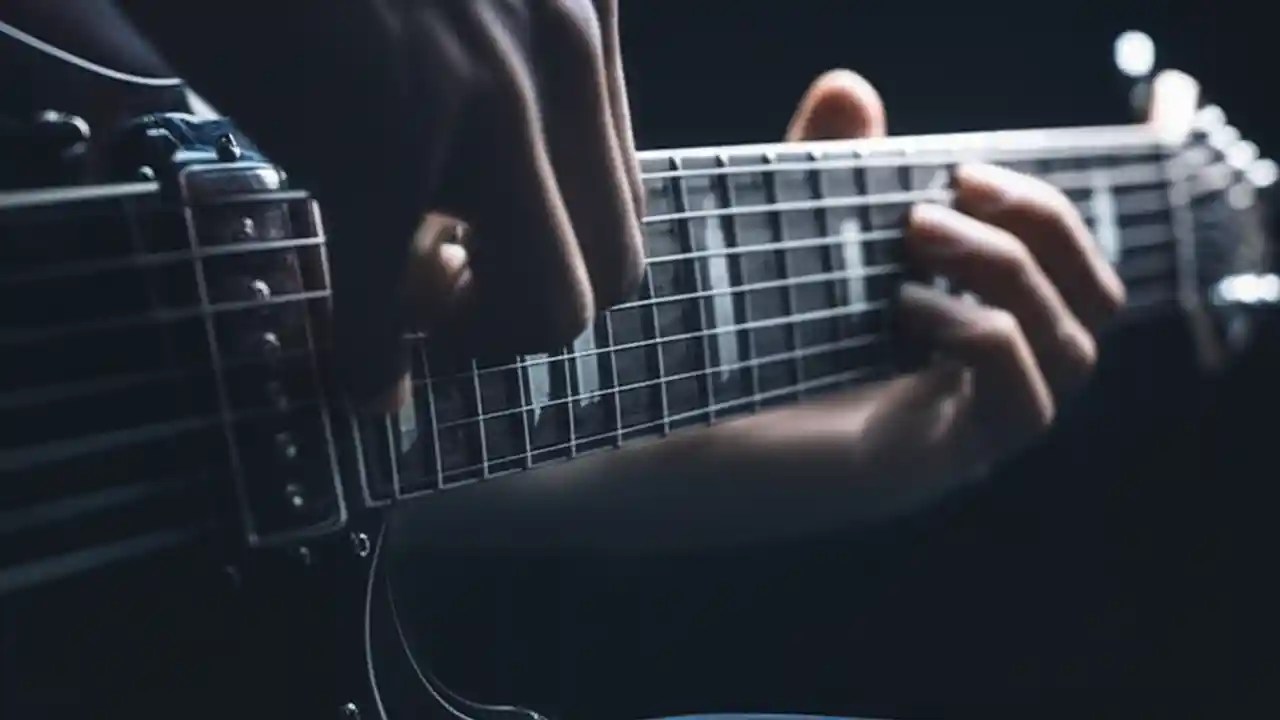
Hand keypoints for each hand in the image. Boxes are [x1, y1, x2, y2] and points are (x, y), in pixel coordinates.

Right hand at [119, 0, 644, 409]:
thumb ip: (497, 75)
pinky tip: (357, 379)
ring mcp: (480, 101)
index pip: (621, 189)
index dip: (564, 252)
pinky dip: (369, 364)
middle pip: (616, 261)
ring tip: (414, 319)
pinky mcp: (375, 145)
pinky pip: (388, 308)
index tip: (486, 255)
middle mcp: (558, 54)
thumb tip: (464, 219)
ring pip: (552, 304)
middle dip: (535, 311)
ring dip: (482, 343)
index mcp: (580, 15)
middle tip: (457, 304)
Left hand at [387, 69, 1201, 553]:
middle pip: (1091, 314)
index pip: (1059, 283)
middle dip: (1046, 230)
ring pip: (1074, 356)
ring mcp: (940, 437)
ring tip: (914, 235)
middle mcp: (950, 392)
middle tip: (954, 186)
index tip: (956, 164)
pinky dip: (990, 340)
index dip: (1042, 217)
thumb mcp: (772, 245)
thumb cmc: (676, 344)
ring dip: (1016, 274)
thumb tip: (851, 86)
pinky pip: (1023, 411)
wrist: (596, 441)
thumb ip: (820, 176)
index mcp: (930, 343)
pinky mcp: (912, 470)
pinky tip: (903, 310)